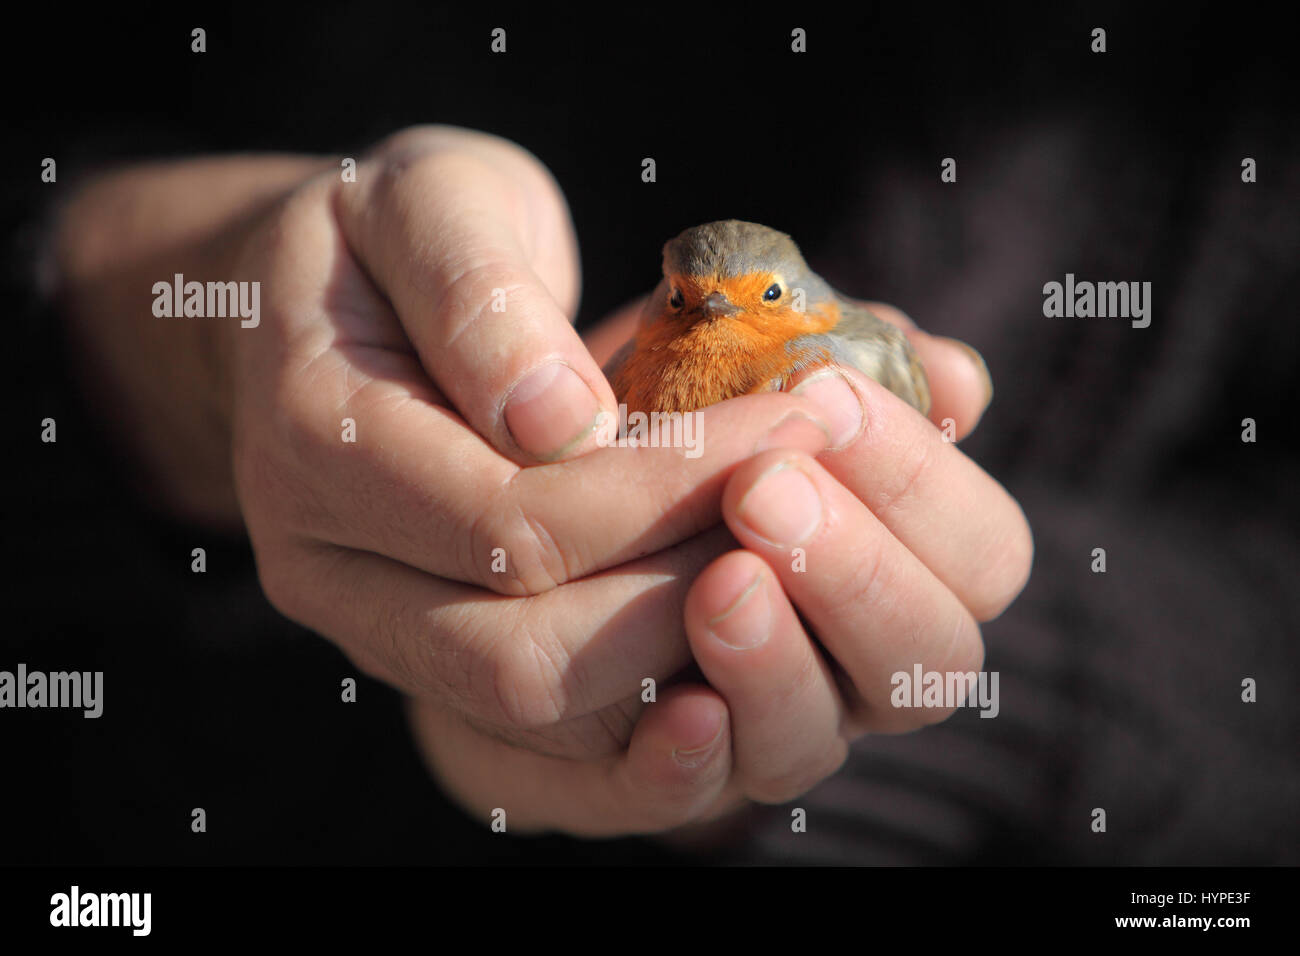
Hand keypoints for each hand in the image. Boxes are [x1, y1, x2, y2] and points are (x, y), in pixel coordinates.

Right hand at [220, 126, 851, 757]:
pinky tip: (734, 632)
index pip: (517, 521)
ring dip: (682, 656)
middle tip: (800, 514)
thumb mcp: (432, 200)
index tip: (794, 422)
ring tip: (781, 561)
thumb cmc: (391, 234)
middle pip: (524, 656)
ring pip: (542, 717)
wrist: (321, 306)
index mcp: (316, 443)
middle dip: (686, 594)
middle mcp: (327, 567)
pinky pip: (544, 735)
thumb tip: (561, 420)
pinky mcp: (426, 657)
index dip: (672, 487)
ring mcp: (374, 627)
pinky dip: (650, 705)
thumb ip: (480, 293)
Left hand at [407, 304, 1032, 834]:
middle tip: (767, 488)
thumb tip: (952, 380)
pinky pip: (679, 801)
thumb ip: (848, 351)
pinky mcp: (635, 772)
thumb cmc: (654, 393)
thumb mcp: (743, 347)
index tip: (825, 395)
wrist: (511, 457)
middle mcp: (842, 660)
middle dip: (857, 574)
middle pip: (924, 666)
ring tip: (722, 583)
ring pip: (805, 747)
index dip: (921, 485)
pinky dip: (687, 765)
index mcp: (896, 559)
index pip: (981, 557)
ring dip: (775, 663)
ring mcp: (749, 727)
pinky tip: (682, 710)